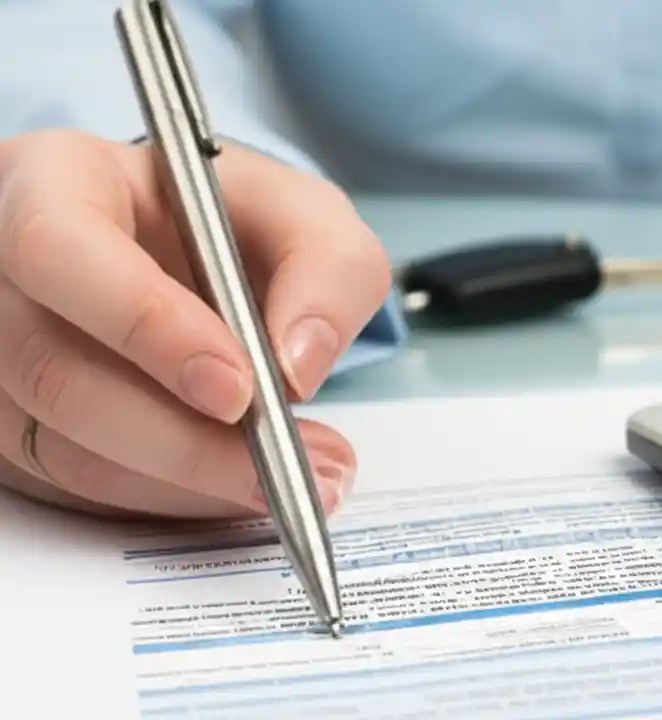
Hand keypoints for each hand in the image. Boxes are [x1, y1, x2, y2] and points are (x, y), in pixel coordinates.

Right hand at [0, 130, 390, 518]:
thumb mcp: (305, 214)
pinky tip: (242, 485)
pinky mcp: (14, 425)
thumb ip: (328, 268)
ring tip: (299, 478)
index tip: (238, 387)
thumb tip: (298, 364)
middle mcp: (2, 270)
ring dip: (191, 480)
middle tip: (289, 461)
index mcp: (55, 180)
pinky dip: (173, 497)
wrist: (192, 253)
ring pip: (67, 446)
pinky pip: (80, 486)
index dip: (144, 325)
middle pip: (56, 371)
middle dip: (184, 438)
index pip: (59, 249)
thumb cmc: (234, 222)